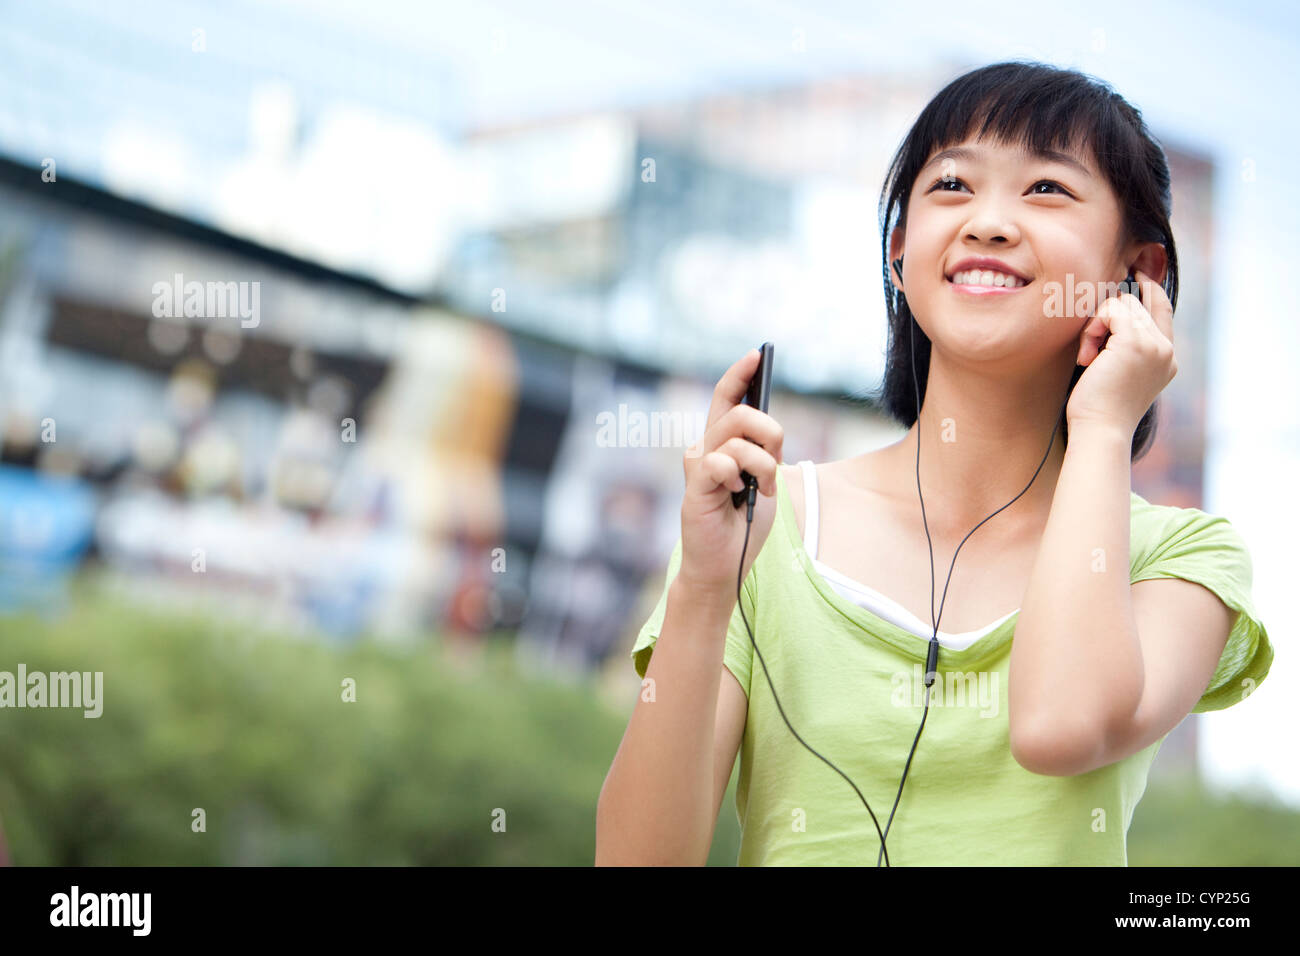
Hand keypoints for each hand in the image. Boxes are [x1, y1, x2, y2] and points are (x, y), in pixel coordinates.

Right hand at [678, 349, 784, 596]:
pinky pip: (723, 463)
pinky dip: (740, 478)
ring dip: (764, 465)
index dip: (740, 373)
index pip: (727, 397)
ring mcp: (699, 465)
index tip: (757, 354)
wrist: (725, 563)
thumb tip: (772, 431)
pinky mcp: (696, 485)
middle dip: (772, 433)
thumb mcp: (765, 480)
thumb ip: (766, 453)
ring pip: (739, 439)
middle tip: (776, 461)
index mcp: (722, 442)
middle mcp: (706, 447)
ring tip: (761, 489)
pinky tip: (736, 494)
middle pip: (742, 413)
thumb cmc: (743, 522)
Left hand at [1067, 268, 1177, 435]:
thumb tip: (1114, 312)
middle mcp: (1166, 350)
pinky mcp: (1136, 341)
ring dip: (1096, 326)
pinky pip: (1111, 310)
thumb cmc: (1098, 409)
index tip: (1138, 274)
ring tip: (1088, 357)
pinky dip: (1092, 328)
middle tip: (1089, 351)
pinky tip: (1087, 357)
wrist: (1100, 430)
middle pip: (1136, 304)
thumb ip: (1126, 347)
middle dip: (1106, 319)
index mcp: (1166, 359)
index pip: (1163, 311)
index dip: (1151, 289)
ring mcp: (1155, 345)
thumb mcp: (1119, 374)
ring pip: (1122, 304)